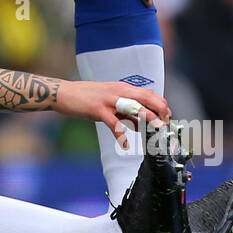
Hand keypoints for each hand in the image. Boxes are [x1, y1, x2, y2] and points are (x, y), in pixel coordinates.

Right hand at [55, 80, 169, 147]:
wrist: (64, 93)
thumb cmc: (86, 98)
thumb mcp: (110, 103)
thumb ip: (125, 112)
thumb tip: (141, 125)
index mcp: (123, 88)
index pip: (149, 94)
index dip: (161, 105)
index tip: (167, 118)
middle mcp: (119, 91)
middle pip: (146, 98)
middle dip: (160, 111)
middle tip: (166, 126)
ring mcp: (109, 99)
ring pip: (133, 107)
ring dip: (147, 119)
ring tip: (156, 131)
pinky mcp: (98, 109)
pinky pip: (113, 123)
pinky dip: (120, 134)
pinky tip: (125, 144)